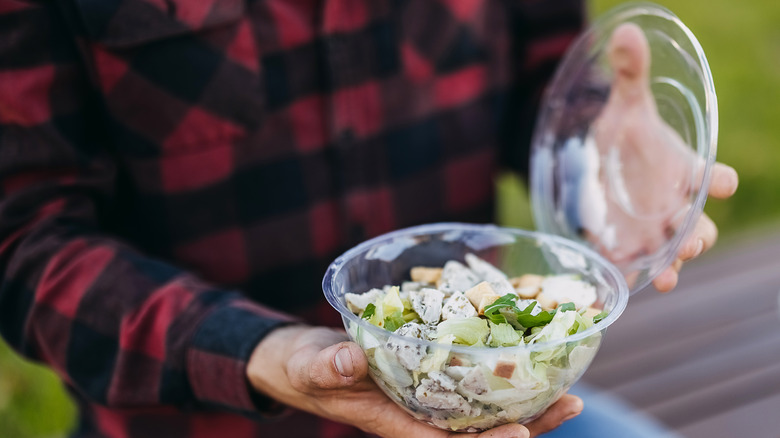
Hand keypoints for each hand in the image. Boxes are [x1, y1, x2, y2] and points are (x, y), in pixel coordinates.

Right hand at [247, 325, 582, 437]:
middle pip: (479, 430)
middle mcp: (418, 412)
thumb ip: (326, 366)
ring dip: (525, 402)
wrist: (302, 359)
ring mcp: (426, 396)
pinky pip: (471, 381)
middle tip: (571, 404)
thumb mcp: (309, 366)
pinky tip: (529, 359)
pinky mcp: (428, 374)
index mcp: (393, 420)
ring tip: (570, 391)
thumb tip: (349, 359)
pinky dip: (500, 373)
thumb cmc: (303, 367)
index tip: (523, 434)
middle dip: (527, 423)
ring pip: (483, 409)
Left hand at [584, 23, 737, 289]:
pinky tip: (619, 284)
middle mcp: (674, 205)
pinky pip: (630, 265)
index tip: (723, 181)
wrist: (598, 162)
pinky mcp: (622, 244)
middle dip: (697, 235)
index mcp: (684, 171)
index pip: (713, 177)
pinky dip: (627, 276)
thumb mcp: (625, 107)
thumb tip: (626, 33)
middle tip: (690, 240)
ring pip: (671, 253)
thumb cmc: (626, 136)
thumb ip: (630, 75)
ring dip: (672, 264)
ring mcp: (649, 229)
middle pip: (698, 225)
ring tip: (667, 277)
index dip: (720, 180)